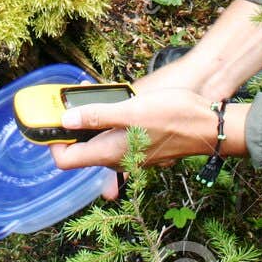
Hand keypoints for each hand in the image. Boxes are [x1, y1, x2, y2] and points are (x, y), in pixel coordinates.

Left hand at [50, 85, 222, 169]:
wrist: (210, 127)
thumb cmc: (174, 116)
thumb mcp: (131, 110)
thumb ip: (97, 116)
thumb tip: (65, 121)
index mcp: (109, 153)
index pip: (65, 160)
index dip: (53, 142)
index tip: (51, 123)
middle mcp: (118, 161)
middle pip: (82, 152)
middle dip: (73, 129)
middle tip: (73, 104)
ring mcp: (133, 158)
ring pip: (102, 145)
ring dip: (94, 125)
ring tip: (99, 100)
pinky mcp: (145, 150)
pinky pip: (120, 141)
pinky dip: (113, 126)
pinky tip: (123, 108)